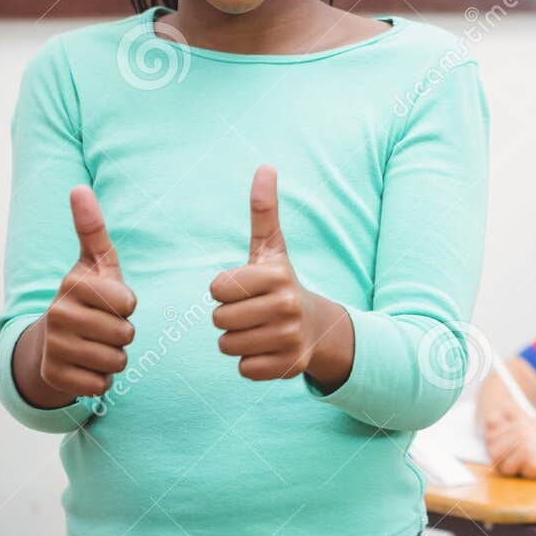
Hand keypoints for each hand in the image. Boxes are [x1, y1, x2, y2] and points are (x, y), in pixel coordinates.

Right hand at [38, 186, 137, 397]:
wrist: (53, 341)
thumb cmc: (88, 297)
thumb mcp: (95, 262)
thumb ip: (92, 227)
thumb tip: (78, 187)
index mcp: (74, 283)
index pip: (128, 303)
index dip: (128, 306)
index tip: (112, 302)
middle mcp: (59, 313)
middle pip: (125, 334)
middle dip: (123, 334)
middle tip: (103, 326)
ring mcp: (55, 346)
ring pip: (116, 361)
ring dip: (115, 357)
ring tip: (96, 344)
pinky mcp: (55, 376)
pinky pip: (102, 385)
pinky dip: (102, 379)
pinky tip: (86, 365)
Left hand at [211, 165, 319, 380]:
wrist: (318, 327)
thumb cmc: (280, 284)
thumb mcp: (271, 248)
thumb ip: (263, 210)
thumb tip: (265, 166)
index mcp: (276, 276)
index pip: (217, 288)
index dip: (223, 290)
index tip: (244, 288)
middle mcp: (286, 306)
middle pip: (219, 319)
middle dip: (228, 318)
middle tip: (251, 312)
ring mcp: (290, 338)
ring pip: (228, 346)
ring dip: (236, 341)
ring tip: (258, 330)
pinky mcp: (290, 366)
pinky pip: (244, 369)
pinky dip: (251, 363)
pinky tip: (268, 350)